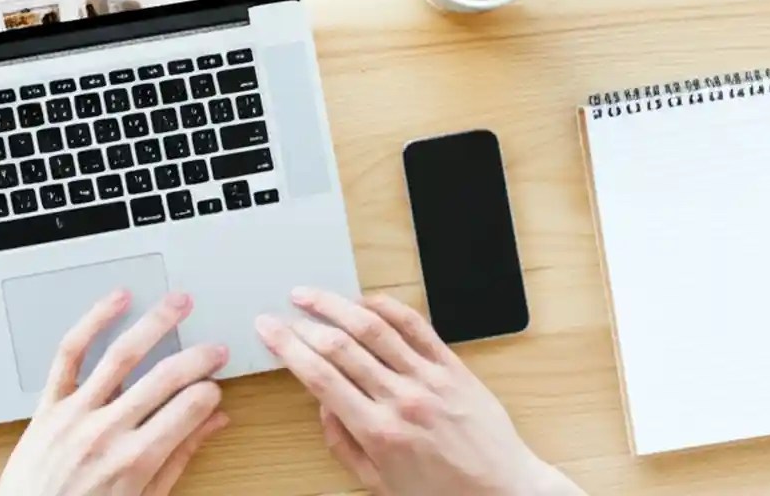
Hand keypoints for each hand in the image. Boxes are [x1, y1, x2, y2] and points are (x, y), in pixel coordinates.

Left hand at [0, 290, 229, 495]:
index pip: (188, 409)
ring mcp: (75, 414)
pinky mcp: (48, 405)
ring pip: (122, 356)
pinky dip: (93, 322)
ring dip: (155, 323)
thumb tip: (214, 423)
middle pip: (164, 378)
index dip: (210, 393)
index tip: (216, 387)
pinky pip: (69, 355)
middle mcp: (106, 432)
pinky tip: (116, 301)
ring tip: (178, 303)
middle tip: (216, 347)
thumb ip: (180, 457)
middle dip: (199, 358)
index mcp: (134, 461)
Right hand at [255, 289, 584, 495]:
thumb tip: (322, 403)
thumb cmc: (440, 492)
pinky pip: (416, 326)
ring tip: (312, 294)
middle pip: (340, 346)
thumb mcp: (378, 483)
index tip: (268, 330)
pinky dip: (386, 307)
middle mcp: (401, 399)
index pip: (320, 377)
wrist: (501, 491)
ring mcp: (429, 378)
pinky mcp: (453, 366)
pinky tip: (364, 301)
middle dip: (303, 323)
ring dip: (336, 305)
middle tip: (281, 309)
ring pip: (374, 328)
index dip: (287, 347)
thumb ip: (343, 443)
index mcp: (378, 432)